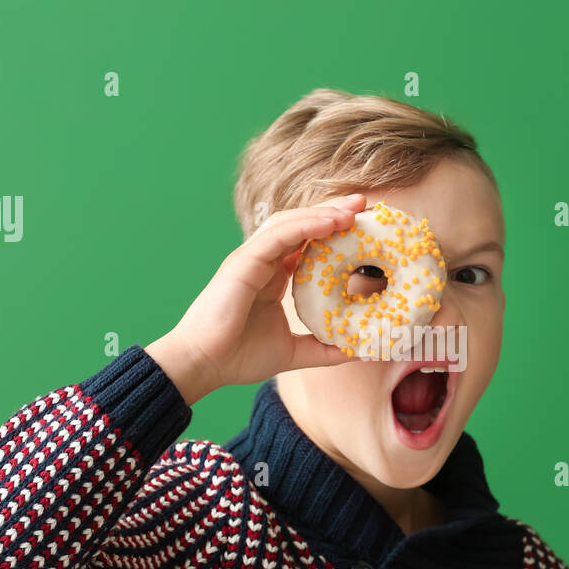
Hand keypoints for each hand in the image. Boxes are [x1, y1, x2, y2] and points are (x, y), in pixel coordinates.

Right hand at [145, 193, 366, 404]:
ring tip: (352, 209)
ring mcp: (251, 258)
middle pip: (300, 225)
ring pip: (290, 223)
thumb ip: (322, 349)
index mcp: (272, 276)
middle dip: (332, 211)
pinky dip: (305, 225)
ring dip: (322, 212)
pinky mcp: (242, 262)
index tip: (363, 226)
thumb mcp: (293, 352)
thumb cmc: (238, 357)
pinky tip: (330, 222)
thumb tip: (355, 351)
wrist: (204, 365)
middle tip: (364, 204)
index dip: (333, 231)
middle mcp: (262, 261)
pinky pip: (277, 235)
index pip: (306, 243)